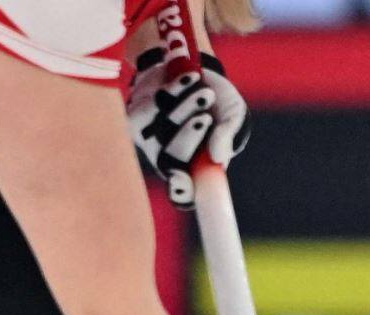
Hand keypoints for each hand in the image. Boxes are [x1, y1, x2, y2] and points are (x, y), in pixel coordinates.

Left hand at [127, 49, 249, 208]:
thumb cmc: (219, 98)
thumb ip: (228, 136)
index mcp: (196, 168)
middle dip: (189, 137)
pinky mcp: (136, 115)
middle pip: (172, 160)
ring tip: (204, 93)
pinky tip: (189, 80)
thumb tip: (217, 157)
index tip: (181, 182)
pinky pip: (153, 107)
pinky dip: (175, 92)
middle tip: (205, 119)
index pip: (184, 193)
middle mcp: (170, 158)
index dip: (181, 192)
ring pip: (163, 129)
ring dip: (187, 107)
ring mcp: (150, 138)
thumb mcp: (233, 115)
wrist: (195, 65)